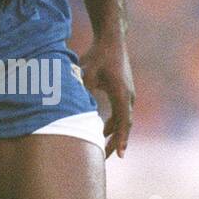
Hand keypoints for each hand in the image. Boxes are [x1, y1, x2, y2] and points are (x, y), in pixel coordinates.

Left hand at [79, 32, 134, 157]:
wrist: (113, 39)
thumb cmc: (99, 55)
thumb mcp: (86, 72)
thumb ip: (81, 90)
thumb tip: (70, 104)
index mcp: (121, 93)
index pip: (123, 122)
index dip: (120, 139)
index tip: (120, 155)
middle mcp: (128, 96)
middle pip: (124, 125)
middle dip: (115, 143)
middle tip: (104, 159)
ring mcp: (128, 94)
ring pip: (123, 120)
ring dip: (113, 134)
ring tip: (101, 149)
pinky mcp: (125, 91)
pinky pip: (121, 112)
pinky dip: (113, 123)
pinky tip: (102, 130)